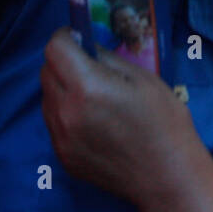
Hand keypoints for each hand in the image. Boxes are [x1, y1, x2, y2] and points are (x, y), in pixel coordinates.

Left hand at [41, 28, 199, 210]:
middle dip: (63, 60)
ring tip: (94, 96)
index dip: (65, 37)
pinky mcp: (62, 155)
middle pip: (46, 71)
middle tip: (88, 64)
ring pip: (47, 97)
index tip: (78, 37)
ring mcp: (60, 136)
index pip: (54, 48)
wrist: (166, 174)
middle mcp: (65, 111)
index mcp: (87, 86)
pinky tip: (94, 120)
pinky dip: (66, 112)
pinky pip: (54, 123)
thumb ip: (108, 59)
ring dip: (63, 87)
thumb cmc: (163, 122)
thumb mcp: (143, 78)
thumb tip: (87, 46)